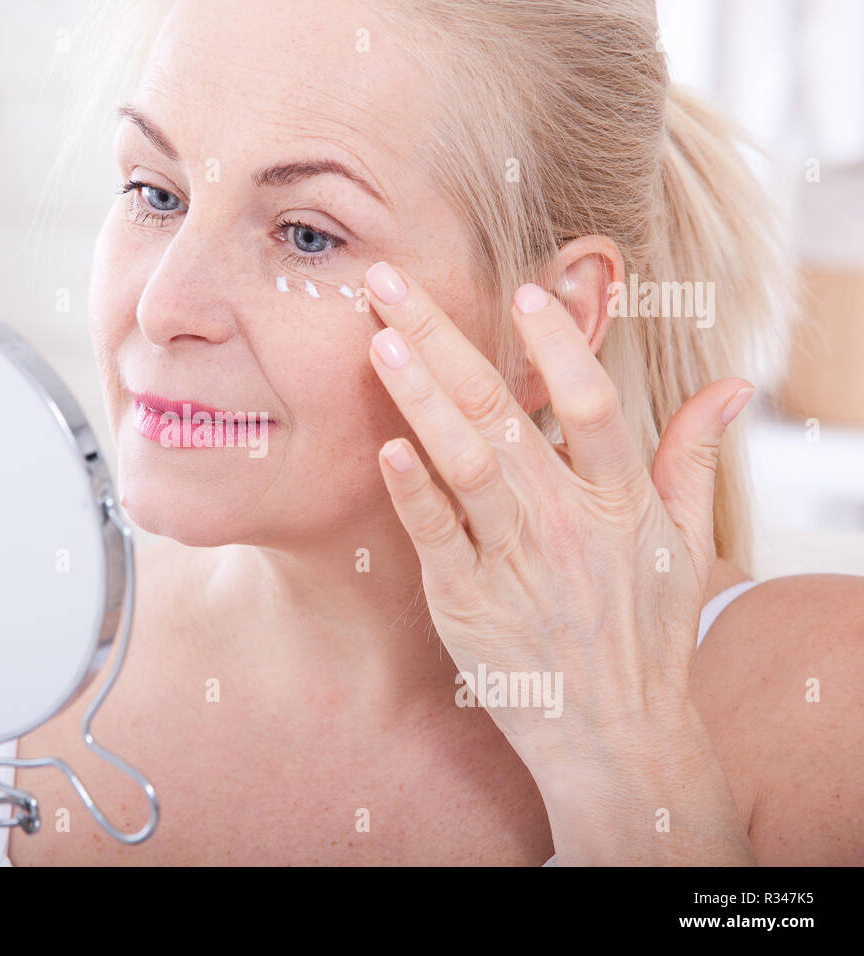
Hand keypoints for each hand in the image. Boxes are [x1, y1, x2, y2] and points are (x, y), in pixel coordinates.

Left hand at [364, 261, 754, 861]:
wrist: (611, 735)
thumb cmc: (643, 629)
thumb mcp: (683, 543)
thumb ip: (694, 457)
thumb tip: (733, 384)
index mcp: (621, 502)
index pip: (593, 407)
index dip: (562, 347)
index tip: (526, 291)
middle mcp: (565, 523)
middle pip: (502, 415)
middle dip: (443, 340)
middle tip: (392, 280)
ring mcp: (513, 562)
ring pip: (462, 463)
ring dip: (418, 397)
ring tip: (380, 339)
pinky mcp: (465, 602)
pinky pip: (434, 538)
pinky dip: (412, 492)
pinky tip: (385, 446)